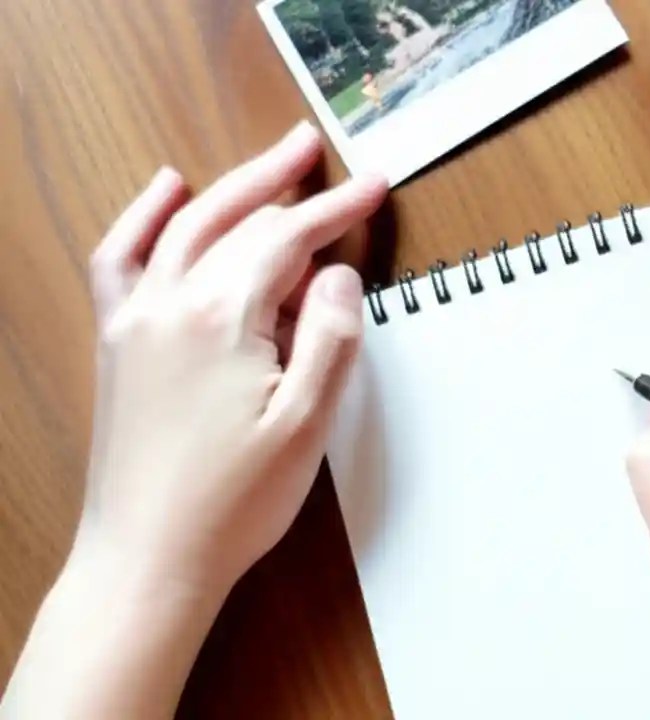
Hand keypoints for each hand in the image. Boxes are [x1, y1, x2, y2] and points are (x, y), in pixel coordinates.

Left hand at [79, 122, 386, 594]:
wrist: (148, 556)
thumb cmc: (233, 500)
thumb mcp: (306, 424)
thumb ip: (331, 339)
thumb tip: (340, 275)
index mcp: (223, 319)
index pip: (288, 240)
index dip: (336, 209)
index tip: (374, 187)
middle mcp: (172, 304)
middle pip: (236, 220)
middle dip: (285, 182)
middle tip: (320, 151)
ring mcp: (136, 319)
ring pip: (185, 227)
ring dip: (230, 187)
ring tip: (272, 162)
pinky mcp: (117, 341)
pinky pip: (121, 256)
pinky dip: (142, 215)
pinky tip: (165, 190)